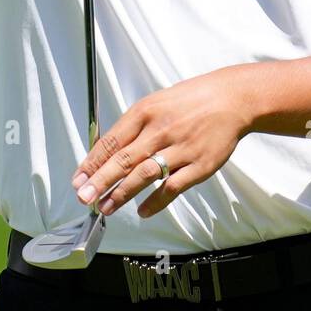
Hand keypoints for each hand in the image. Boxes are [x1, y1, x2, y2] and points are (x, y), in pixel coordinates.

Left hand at [71, 67, 254, 219]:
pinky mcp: (199, 165)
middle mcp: (160, 130)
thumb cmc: (192, 101)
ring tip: (105, 207)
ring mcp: (180, 149)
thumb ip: (134, 125)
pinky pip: (173, 187)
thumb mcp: (157, 103)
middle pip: (123, 160)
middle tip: (83, 197)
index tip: (78, 179)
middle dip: (99, 181)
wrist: (232, 99)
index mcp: (146, 112)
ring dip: (122, 194)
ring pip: (144, 175)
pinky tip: (143, 211)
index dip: (92, 162)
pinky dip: (155, 202)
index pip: (111, 140)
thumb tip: (107, 150)